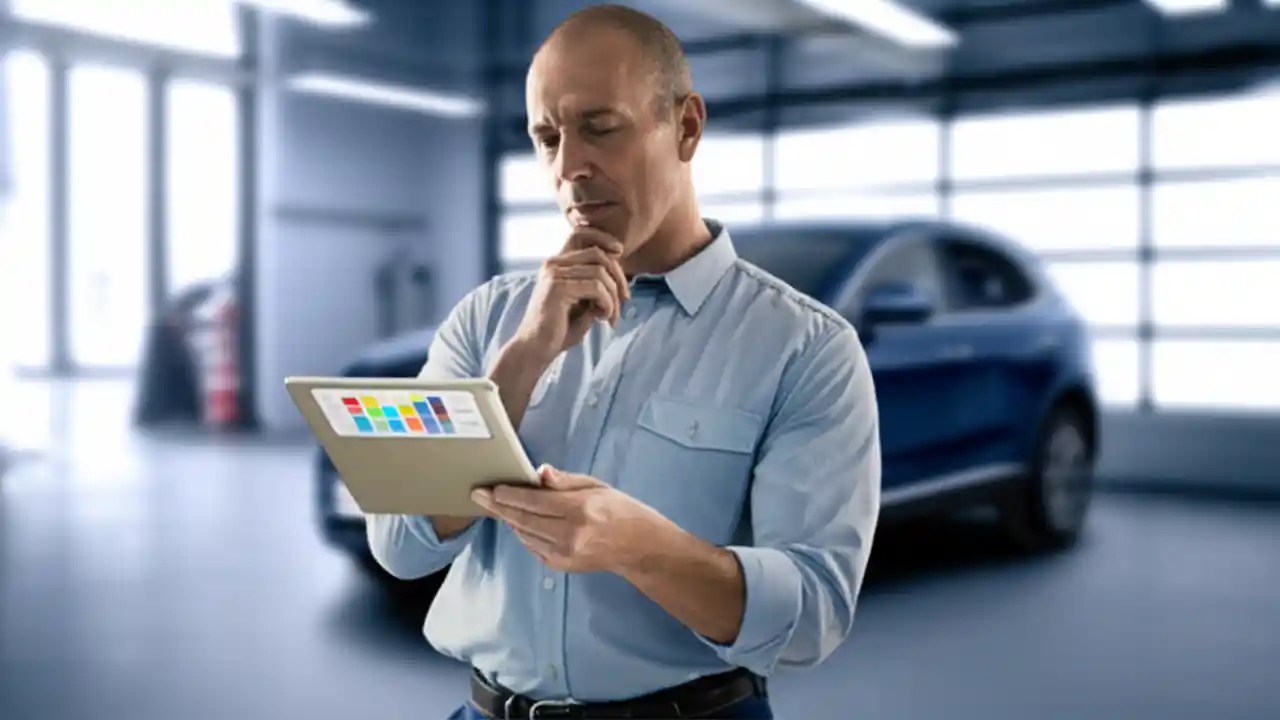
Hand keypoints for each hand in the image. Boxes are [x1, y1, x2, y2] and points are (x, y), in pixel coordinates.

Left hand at [470, 465, 668, 573]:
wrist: (639, 548)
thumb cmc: (621, 510)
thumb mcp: (597, 486)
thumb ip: (566, 482)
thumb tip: (539, 473)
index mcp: (580, 510)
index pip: (535, 501)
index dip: (510, 494)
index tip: (491, 487)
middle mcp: (570, 534)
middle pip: (523, 519)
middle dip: (498, 506)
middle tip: (478, 495)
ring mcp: (565, 554)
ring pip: (524, 534)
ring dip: (507, 519)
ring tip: (493, 505)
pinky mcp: (562, 566)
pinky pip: (532, 547)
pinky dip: (522, 533)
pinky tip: (516, 522)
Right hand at [513, 227, 630, 363]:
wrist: (535, 350)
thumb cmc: (559, 331)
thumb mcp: (583, 304)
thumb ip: (596, 287)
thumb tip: (620, 277)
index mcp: (557, 264)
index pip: (580, 234)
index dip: (603, 237)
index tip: (620, 252)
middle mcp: (553, 264)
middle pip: (598, 254)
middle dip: (618, 277)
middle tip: (625, 300)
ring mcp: (554, 274)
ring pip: (600, 272)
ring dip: (613, 296)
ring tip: (610, 316)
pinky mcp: (558, 288)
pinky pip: (596, 287)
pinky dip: (607, 303)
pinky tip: (603, 318)